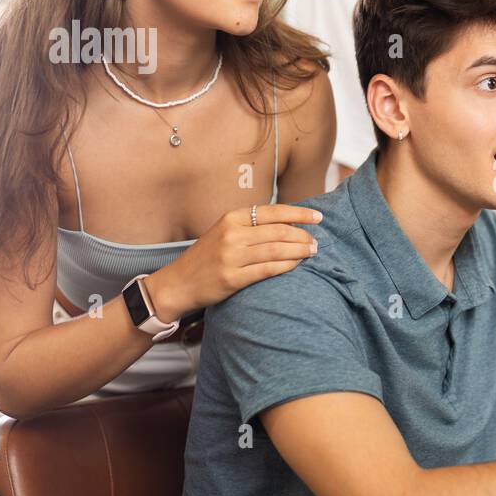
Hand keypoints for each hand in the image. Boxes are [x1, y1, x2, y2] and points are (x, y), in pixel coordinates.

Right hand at [144, 204, 321, 321]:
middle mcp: (232, 234)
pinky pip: (268, 269)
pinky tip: (297, 265)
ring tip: (312, 252)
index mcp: (232, 218)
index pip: (273, 211)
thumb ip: (252, 227)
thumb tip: (290, 224)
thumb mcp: (225, 232)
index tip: (318, 217)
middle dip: (303, 235)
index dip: (299, 214)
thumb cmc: (207, 257)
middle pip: (279, 231)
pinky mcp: (232, 277)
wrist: (177, 283)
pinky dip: (287, 266)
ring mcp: (231, 256)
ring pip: (277, 249)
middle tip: (317, 241)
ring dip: (299, 251)